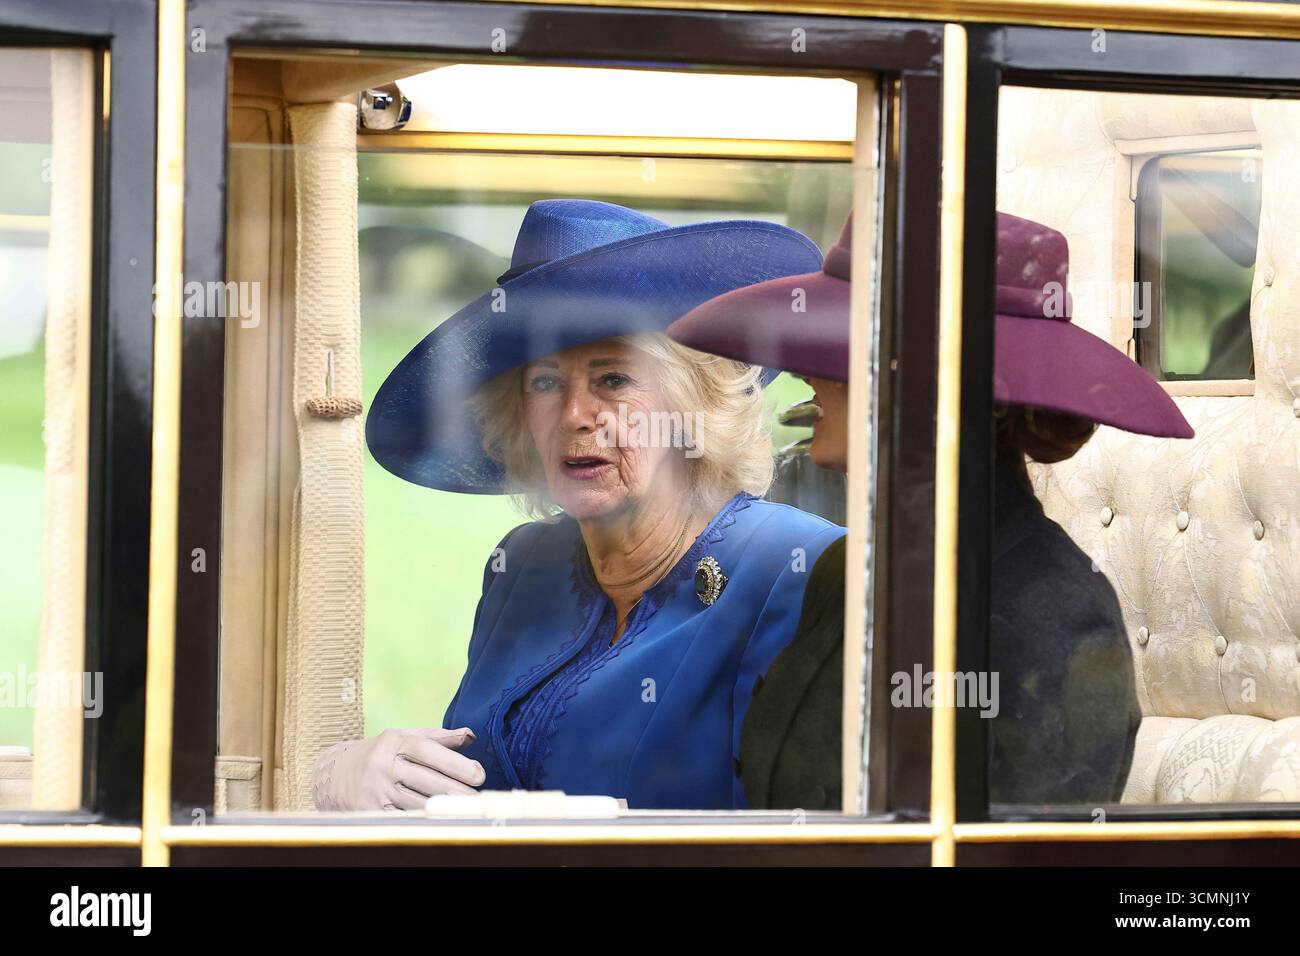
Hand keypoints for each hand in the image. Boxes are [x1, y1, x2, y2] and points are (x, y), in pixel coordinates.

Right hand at [311, 727, 485, 810]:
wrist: (332, 775)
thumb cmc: (379, 754)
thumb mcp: (403, 738)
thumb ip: (438, 737)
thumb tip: (470, 735)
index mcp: (393, 742)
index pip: (429, 752)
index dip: (456, 764)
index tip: (479, 775)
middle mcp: (383, 765)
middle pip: (428, 781)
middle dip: (457, 792)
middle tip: (478, 798)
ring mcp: (376, 791)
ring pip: (419, 803)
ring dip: (445, 809)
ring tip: (466, 811)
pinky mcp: (370, 812)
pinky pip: (404, 818)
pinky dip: (424, 819)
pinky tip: (441, 820)